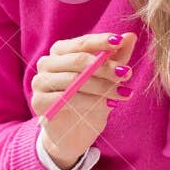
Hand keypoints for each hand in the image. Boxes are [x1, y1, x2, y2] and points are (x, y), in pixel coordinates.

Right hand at [30, 32, 136, 169]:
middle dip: (105, 67)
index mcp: (60, 52)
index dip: (101, 42)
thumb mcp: (107, 79)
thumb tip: (130, 36)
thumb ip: (116, 57)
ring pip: (75, 80)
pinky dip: (90, 101)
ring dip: (102, 87)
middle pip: (78, 60)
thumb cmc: (90, 101)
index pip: (82, 43)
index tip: (120, 42)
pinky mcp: (39, 101)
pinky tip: (106, 105)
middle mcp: (46, 63)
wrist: (75, 133)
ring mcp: (40, 82)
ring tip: (122, 94)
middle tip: (126, 74)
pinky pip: (68, 99)